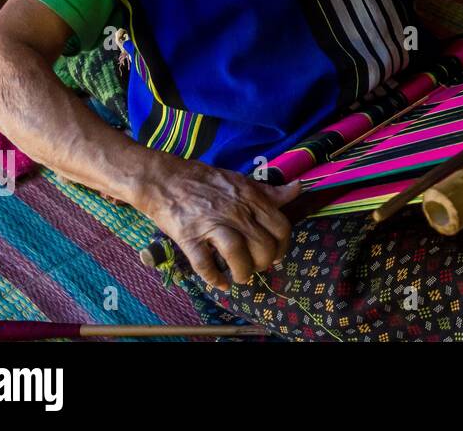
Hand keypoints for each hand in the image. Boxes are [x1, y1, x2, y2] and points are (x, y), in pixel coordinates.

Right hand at [138, 159, 297, 289]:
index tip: (276, 254)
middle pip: (263, 246)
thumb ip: (270, 191)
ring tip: (241, 277)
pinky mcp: (189, 237)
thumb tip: (297, 188)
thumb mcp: (242, 181)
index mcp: (251, 198)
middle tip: (257, 267)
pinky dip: (213, 278)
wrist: (165, 179)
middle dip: (264, 263)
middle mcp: (235, 212)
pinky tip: (219, 284)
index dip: (283, 246)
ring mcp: (212, 224)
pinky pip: (204, 263)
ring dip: (243, 272)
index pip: (280, 227)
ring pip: (238, 255)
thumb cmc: (205, 180)